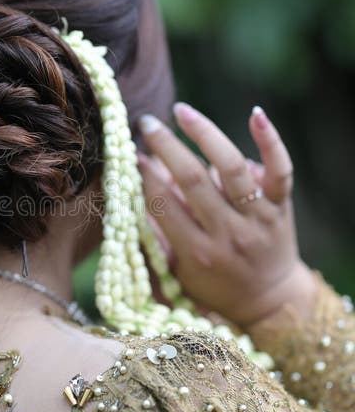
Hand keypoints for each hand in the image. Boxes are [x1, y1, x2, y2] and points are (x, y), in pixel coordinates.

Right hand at [138, 104, 316, 329]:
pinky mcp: (281, 206)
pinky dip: (270, 140)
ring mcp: (257, 218)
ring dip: (203, 133)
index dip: (143, 175)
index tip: (129, 154)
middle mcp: (229, 233)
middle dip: (165, 147)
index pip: (163, 204)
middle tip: (146, 124)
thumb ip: (157, 237)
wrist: (270, 299)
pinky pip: (280, 170)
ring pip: (230, 167)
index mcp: (198, 253)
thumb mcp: (179, 273)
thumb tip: (136, 191)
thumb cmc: (215, 285)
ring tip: (181, 112)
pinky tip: (255, 114)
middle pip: (192, 179)